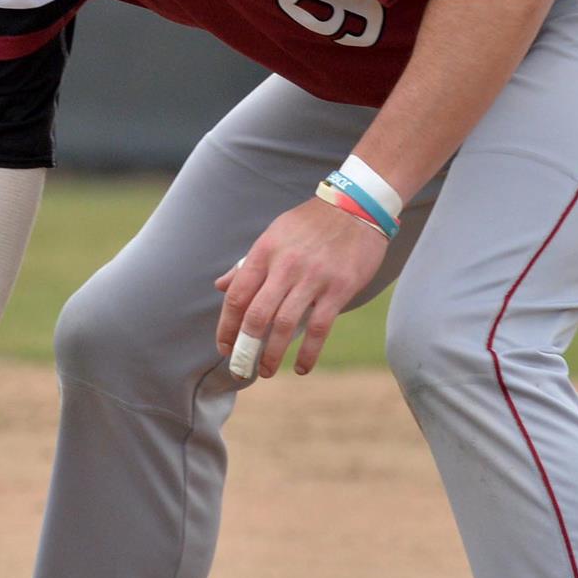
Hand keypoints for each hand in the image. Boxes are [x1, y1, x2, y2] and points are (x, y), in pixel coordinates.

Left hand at [215, 196, 388, 378]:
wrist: (357, 206)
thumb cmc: (311, 223)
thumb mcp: (274, 234)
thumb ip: (248, 264)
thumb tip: (220, 286)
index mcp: (265, 251)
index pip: (237, 295)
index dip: (227, 326)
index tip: (224, 346)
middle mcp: (285, 265)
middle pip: (256, 315)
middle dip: (244, 348)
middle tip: (241, 368)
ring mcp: (313, 278)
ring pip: (284, 325)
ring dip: (272, 354)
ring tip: (267, 371)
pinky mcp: (339, 288)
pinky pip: (319, 328)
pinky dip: (308, 353)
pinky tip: (302, 368)